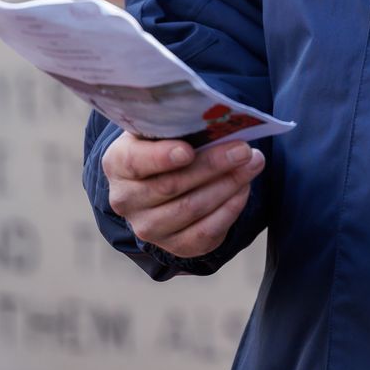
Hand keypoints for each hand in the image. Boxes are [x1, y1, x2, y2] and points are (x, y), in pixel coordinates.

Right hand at [103, 135, 264, 258]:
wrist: (161, 180)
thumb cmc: (165, 144)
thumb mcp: (161, 129)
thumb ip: (179, 126)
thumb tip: (220, 122)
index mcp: (117, 163)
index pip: (135, 163)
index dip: (161, 157)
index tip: (188, 150)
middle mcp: (126, 200)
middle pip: (171, 186)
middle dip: (212, 166)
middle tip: (243, 150)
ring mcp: (148, 228)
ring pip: (192, 209)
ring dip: (227, 185)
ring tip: (253, 163)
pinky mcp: (175, 246)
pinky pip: (205, 232)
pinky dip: (229, 210)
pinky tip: (243, 189)